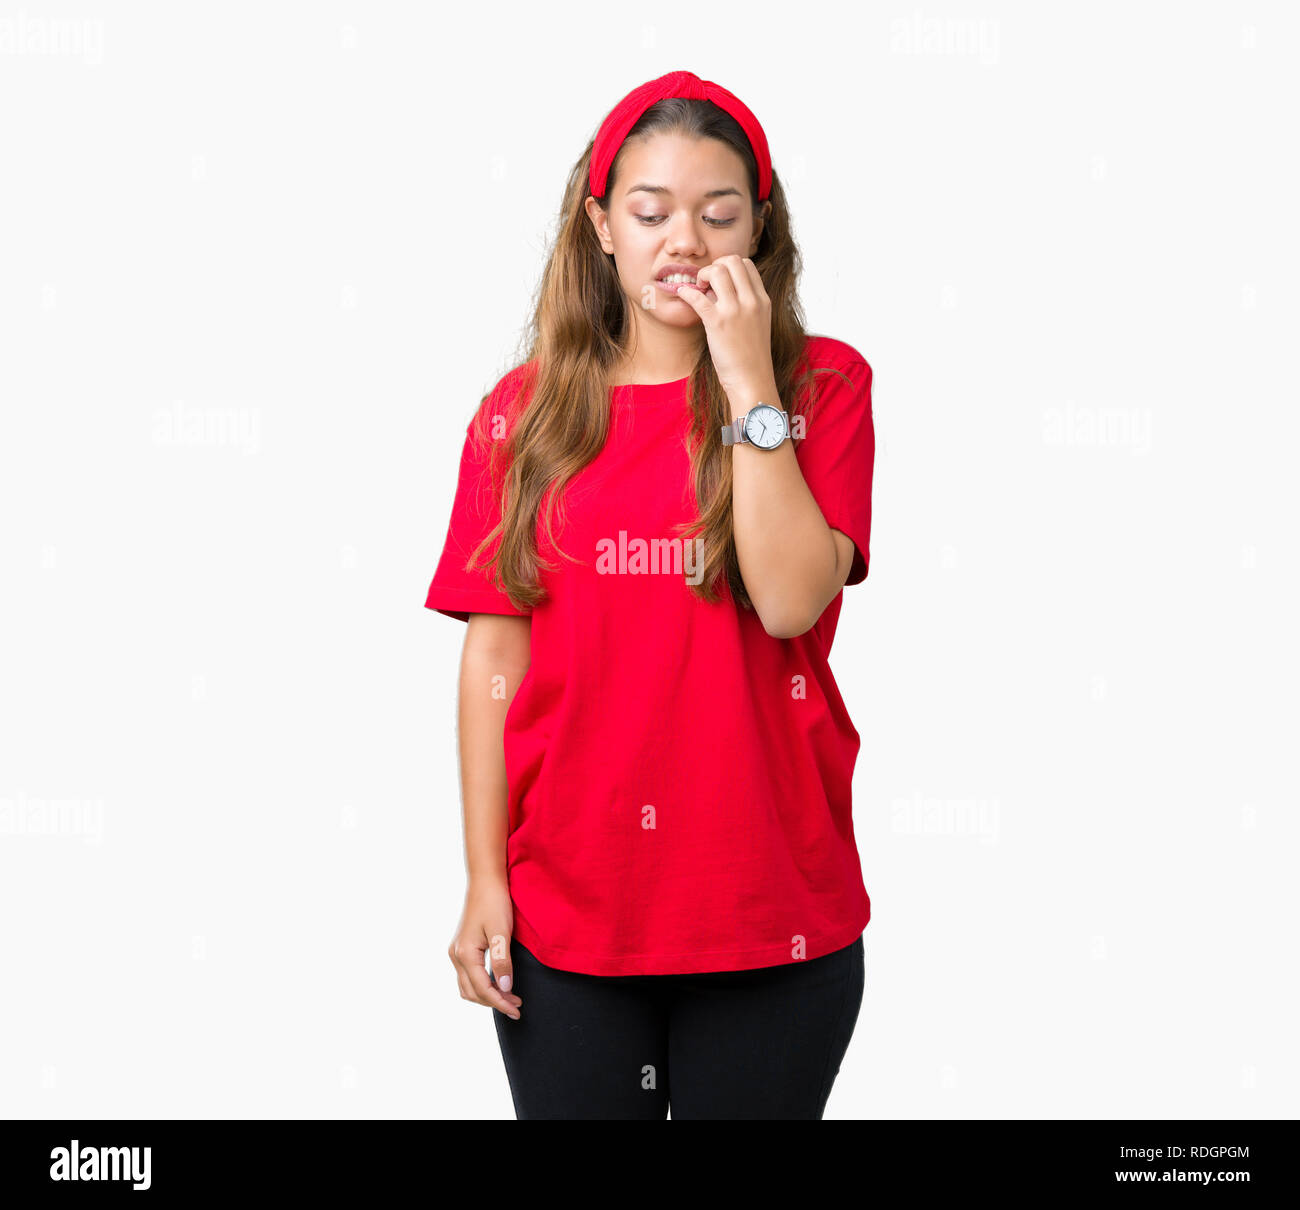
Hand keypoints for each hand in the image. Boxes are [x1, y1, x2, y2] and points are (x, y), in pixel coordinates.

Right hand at [448, 876, 522, 1018]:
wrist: (485, 881)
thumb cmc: (494, 902)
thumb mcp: (501, 932)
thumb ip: (502, 961)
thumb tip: (505, 988)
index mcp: (465, 954)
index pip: (483, 989)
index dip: (501, 1003)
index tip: (517, 1010)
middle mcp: (456, 955)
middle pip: (472, 992)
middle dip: (494, 1002)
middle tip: (517, 1005)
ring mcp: (456, 951)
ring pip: (467, 986)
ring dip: (487, 995)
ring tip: (509, 997)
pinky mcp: (461, 947)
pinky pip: (467, 976)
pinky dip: (481, 985)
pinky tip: (497, 983)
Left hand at [676, 255, 774, 400]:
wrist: (752, 380)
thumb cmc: (750, 356)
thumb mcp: (756, 324)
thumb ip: (743, 304)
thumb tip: (718, 291)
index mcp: (762, 300)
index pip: (747, 264)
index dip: (729, 266)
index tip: (719, 281)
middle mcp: (751, 301)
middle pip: (732, 261)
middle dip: (715, 266)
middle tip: (706, 283)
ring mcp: (735, 311)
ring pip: (717, 271)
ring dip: (703, 276)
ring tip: (699, 290)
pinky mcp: (718, 323)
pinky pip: (697, 296)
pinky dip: (686, 291)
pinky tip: (682, 293)